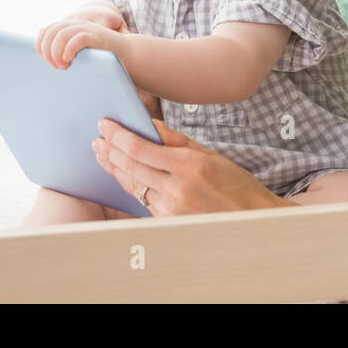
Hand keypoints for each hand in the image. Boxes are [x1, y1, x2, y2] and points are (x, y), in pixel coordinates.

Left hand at [35, 19, 121, 68]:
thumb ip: (61, 44)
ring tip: (63, 66)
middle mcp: (75, 24)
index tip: (47, 61)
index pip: (44, 32)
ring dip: (56, 53)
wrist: (125, 52)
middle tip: (56, 66)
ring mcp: (85, 28)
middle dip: (48, 52)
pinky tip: (69, 60)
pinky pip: (76, 40)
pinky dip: (68, 50)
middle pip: (50, 34)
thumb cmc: (99, 54)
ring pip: (60, 36)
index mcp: (68, 27)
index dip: (41, 47)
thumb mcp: (77, 48)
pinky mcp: (94, 36)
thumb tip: (42, 41)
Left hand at [92, 117, 287, 215]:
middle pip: (130, 166)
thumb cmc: (234, 184)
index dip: (118, 135)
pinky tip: (122, 175)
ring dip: (115, 169)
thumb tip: (147, 124)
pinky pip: (143, 200)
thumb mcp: (208, 154)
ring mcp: (170, 209)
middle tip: (98, 139)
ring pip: (132, 185)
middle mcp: (176, 189)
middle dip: (110, 151)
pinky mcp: (168, 223)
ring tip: (103, 155)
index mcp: (188, 166)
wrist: (250, 219)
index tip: (105, 124)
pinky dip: (131, 185)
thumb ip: (175, 139)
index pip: (140, 148)